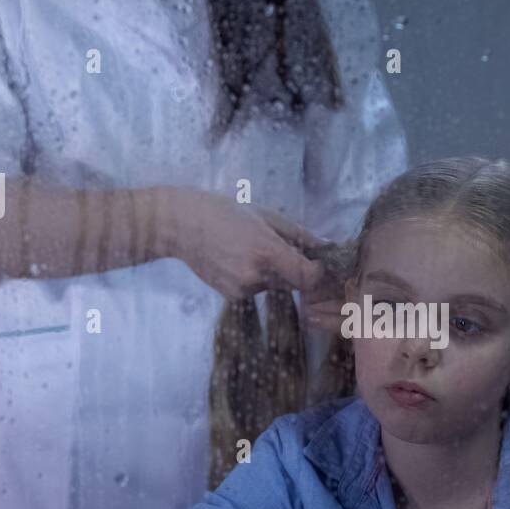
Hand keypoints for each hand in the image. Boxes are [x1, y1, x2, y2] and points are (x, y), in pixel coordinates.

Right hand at [158, 187, 324, 298]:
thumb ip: (300, 235)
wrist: (180, 225)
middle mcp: (256, 275)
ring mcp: (243, 289)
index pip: (309, 277)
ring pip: (277, 286)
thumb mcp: (267, 216)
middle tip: (287, 249)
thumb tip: (329, 246)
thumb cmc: (225, 212)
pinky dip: (258, 277)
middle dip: (298, 269)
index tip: (318, 260)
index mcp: (267, 252)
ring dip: (276, 272)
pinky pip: (258, 289)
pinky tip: (239, 259)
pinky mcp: (233, 296)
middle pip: (295, 282)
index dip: (319, 272)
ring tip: (253, 248)